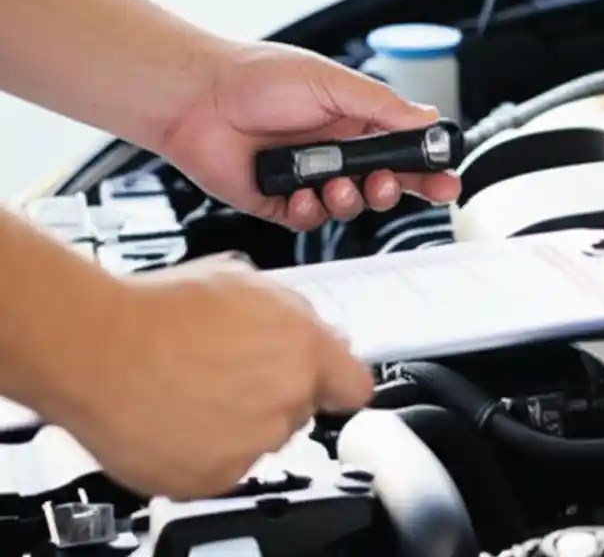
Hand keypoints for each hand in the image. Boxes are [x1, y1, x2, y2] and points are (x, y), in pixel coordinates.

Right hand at [44, 263, 372, 499]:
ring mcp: (253, 443)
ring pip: (263, 439)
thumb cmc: (157, 309)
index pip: (355, 385)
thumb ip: (297, 314)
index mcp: (305, 350)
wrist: (94, 347)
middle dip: (274, 393)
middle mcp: (287, 400)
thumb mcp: (243, 282)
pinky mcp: (215, 477)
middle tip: (228, 373)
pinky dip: (205, 451)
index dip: (335, 381)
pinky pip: (226, 468)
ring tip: (192, 390)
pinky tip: (177, 418)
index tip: (324, 383)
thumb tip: (322, 333)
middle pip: (301, 409)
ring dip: (239, 422)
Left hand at [161, 41, 460, 231]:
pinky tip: (304, 193)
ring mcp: (310, 177)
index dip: (427, 167)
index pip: (403, 149)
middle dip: (394, 190)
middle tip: (385, 184)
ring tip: (335, 183)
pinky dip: (314, 210)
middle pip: (384, 184)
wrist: (196, 98)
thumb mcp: (331, 82)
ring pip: (351, 206)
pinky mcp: (281, 201)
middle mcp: (335, 150)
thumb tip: (427, 118)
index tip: (446, 179)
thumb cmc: (256, 77)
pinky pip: (312, 219)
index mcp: (354, 119)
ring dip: (351, 199)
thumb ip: (382, 105)